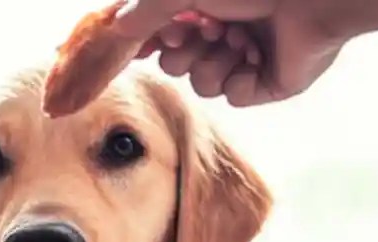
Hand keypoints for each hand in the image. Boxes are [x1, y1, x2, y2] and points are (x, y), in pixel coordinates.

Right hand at [114, 0, 358, 105]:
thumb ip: (145, 11)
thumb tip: (116, 28)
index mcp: (199, 5)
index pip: (155, 34)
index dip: (145, 43)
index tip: (145, 42)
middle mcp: (217, 31)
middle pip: (171, 63)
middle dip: (186, 47)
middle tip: (209, 26)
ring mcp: (239, 59)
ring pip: (199, 83)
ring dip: (216, 61)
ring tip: (241, 38)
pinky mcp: (261, 84)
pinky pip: (230, 96)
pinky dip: (241, 77)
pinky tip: (259, 55)